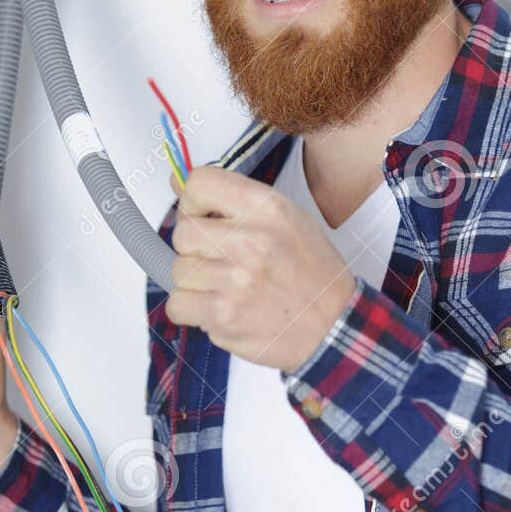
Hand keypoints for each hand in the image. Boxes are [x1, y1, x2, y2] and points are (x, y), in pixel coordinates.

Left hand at [164, 166, 356, 372]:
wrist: (333, 326)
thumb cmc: (310, 273)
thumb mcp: (286, 219)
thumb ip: (232, 201)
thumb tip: (177, 185)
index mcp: (267, 209)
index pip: (199, 184)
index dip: (192, 202)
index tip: (202, 217)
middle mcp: (250, 241)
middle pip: (182, 233)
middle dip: (194, 248)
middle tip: (220, 260)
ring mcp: (235, 281)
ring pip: (178, 272)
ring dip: (195, 282)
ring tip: (226, 287)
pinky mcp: (223, 317)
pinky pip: (178, 305)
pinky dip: (192, 310)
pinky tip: (220, 308)